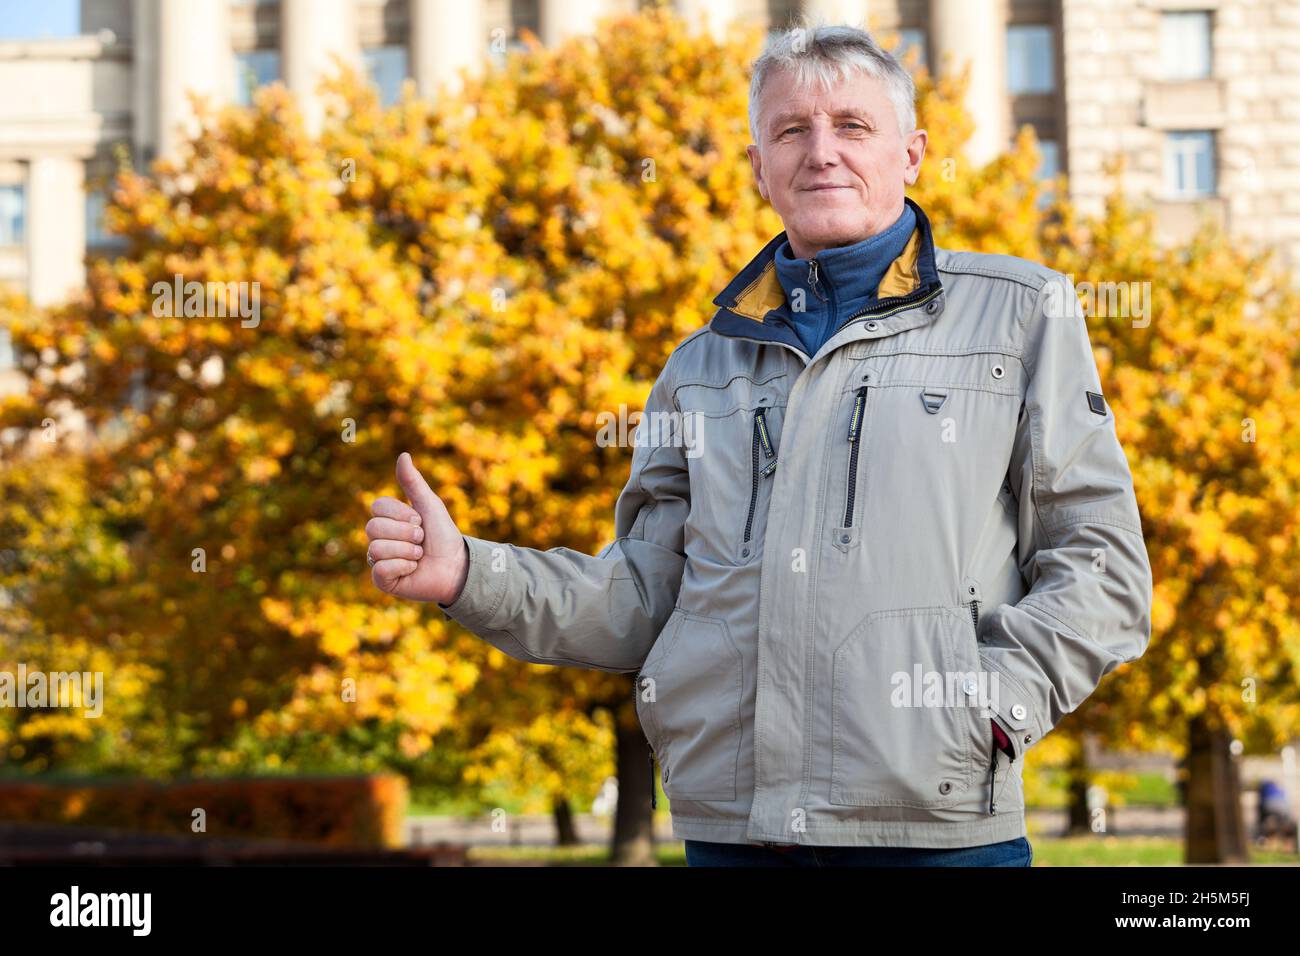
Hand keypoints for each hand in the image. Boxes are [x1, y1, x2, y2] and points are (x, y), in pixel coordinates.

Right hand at [366, 452, 468, 603]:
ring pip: (376, 548)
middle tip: (422, 539)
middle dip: (406, 533)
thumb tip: (403, 455)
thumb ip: (413, 482)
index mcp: (388, 519)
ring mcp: (379, 559)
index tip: (420, 520)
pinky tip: (413, 570)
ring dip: (407, 551)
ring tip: (420, 555)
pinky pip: (380, 569)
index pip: (377, 507)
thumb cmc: (443, 535)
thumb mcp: (429, 504)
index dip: (401, 513)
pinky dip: (402, 567)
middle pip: (373, 528)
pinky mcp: (382, 580)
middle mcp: (380, 538)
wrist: (457, 566)